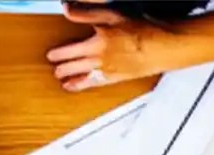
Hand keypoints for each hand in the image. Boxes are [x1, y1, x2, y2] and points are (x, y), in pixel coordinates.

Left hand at [47, 4, 174, 90]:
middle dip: (61, 67)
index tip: (51, 54)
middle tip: (54, 68)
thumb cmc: (141, 30)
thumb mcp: (112, 14)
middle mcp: (98, 59)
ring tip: (61, 79)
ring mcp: (106, 70)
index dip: (58, 53)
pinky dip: (81, 86)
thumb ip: (86, 13)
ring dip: (69, 78)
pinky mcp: (115, 78)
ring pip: (81, 77)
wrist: (161, 48)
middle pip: (73, 65)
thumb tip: (67, 9)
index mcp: (96, 42)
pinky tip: (76, 86)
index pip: (70, 50)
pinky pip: (93, 84)